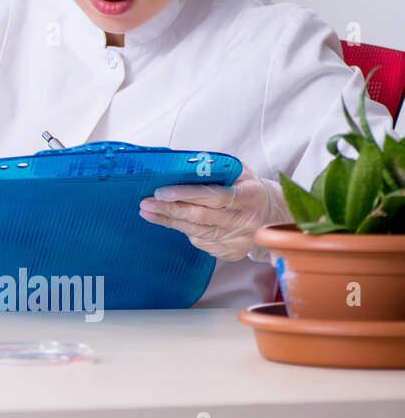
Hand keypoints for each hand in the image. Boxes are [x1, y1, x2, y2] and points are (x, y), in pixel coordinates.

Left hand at [138, 164, 288, 260]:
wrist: (272, 214)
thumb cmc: (247, 186)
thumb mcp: (238, 170)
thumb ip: (214, 167)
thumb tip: (180, 165)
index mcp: (251, 196)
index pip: (215, 196)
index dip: (186, 194)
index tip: (160, 192)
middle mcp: (248, 221)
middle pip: (201, 217)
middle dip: (169, 209)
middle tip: (145, 203)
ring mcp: (240, 240)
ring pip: (196, 231)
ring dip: (169, 221)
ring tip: (148, 211)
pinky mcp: (232, 252)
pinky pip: (200, 242)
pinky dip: (184, 230)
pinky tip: (170, 221)